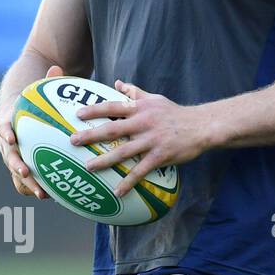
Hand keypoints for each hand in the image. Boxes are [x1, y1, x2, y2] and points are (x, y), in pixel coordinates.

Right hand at [0, 65, 63, 198]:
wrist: (15, 116)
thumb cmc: (29, 103)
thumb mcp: (35, 91)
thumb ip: (45, 81)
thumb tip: (56, 67)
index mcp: (8, 125)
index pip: (3, 130)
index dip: (7, 135)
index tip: (12, 139)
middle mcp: (6, 145)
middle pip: (9, 157)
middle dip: (16, 166)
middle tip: (26, 173)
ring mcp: (12, 158)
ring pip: (16, 175)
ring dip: (27, 185)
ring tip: (42, 195)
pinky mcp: (20, 167)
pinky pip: (25, 182)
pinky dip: (36, 189)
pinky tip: (54, 197)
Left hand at [71, 80, 209, 195]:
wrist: (201, 126)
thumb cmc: (174, 113)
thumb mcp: (154, 99)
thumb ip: (134, 92)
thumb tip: (117, 82)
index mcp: (140, 108)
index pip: (113, 107)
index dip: (95, 110)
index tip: (78, 115)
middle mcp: (143, 123)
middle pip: (113, 129)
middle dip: (91, 135)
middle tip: (73, 141)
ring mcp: (151, 141)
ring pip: (123, 152)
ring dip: (104, 160)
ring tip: (88, 167)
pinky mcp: (160, 156)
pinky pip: (141, 171)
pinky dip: (128, 182)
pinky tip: (117, 192)